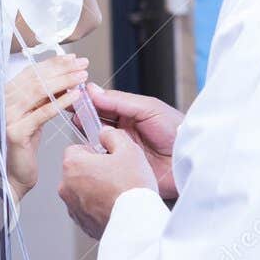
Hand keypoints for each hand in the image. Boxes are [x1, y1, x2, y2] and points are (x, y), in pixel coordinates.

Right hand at [4, 52, 87, 197]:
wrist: (14, 174)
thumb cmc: (26, 144)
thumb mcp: (36, 114)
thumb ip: (45, 96)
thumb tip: (66, 75)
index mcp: (8, 94)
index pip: (32, 71)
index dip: (53, 63)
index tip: (73, 58)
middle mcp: (4, 101)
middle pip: (37, 78)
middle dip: (62, 69)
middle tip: (83, 64)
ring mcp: (7, 116)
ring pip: (39, 91)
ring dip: (64, 81)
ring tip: (83, 77)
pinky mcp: (15, 132)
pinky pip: (42, 113)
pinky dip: (61, 102)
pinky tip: (76, 97)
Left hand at [59, 127, 156, 240]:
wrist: (137, 224)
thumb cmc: (132, 189)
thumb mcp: (129, 149)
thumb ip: (113, 135)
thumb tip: (106, 133)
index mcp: (73, 165)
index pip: (75, 149)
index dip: (94, 151)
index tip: (107, 156)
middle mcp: (67, 187)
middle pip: (78, 171)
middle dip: (94, 171)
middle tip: (116, 174)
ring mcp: (73, 207)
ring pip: (82, 190)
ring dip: (95, 189)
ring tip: (118, 191)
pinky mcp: (82, 223)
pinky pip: (87, 208)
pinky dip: (98, 206)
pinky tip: (115, 205)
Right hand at [82, 83, 182, 201]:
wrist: (190, 159)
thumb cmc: (177, 131)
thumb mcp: (149, 109)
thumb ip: (121, 101)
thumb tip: (95, 92)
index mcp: (130, 114)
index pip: (103, 104)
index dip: (88, 100)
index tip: (72, 95)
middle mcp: (123, 131)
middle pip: (96, 122)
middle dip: (82, 116)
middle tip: (69, 110)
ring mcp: (121, 149)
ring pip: (96, 141)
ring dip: (86, 136)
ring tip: (76, 128)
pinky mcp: (122, 167)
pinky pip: (103, 161)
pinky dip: (93, 157)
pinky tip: (87, 151)